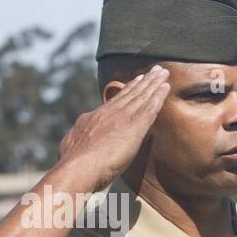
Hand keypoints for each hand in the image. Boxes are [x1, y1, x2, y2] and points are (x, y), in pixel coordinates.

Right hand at [57, 65, 169, 191]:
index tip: (138, 80)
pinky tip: (165, 87)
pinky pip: (149, 108)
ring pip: (141, 97)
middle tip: (156, 70)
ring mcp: (121, 118)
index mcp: (94, 118)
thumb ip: (77, 140)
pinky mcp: (134, 127)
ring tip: (163, 72)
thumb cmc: (73, 164)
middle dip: (145, 81)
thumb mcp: (71, 145)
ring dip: (154, 84)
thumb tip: (72, 141)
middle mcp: (109, 113)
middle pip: (131, 94)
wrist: (79, 166)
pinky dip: (158, 97)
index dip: (128, 90)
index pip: (115, 101)